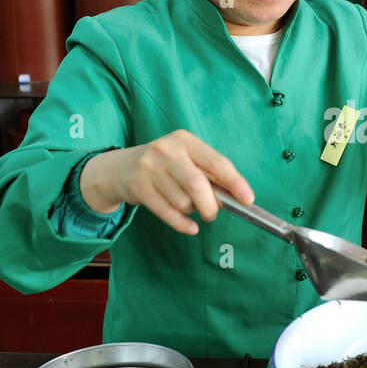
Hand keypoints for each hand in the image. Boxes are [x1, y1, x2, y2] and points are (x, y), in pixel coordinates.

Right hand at [79, 130, 254, 235]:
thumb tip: (235, 197)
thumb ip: (209, 174)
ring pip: (182, 201)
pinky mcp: (137, 186)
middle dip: (211, 206)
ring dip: (190, 211)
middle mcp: (167, 150)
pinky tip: (189, 227)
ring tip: (186, 205)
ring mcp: (149, 167)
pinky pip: (167, 213)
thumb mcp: (185, 159)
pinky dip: (182, 224)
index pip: (217, 163)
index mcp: (185, 140)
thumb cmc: (164, 166)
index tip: (248, 199)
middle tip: (212, 213)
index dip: (235, 183)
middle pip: (198, 185)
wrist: (118, 168)